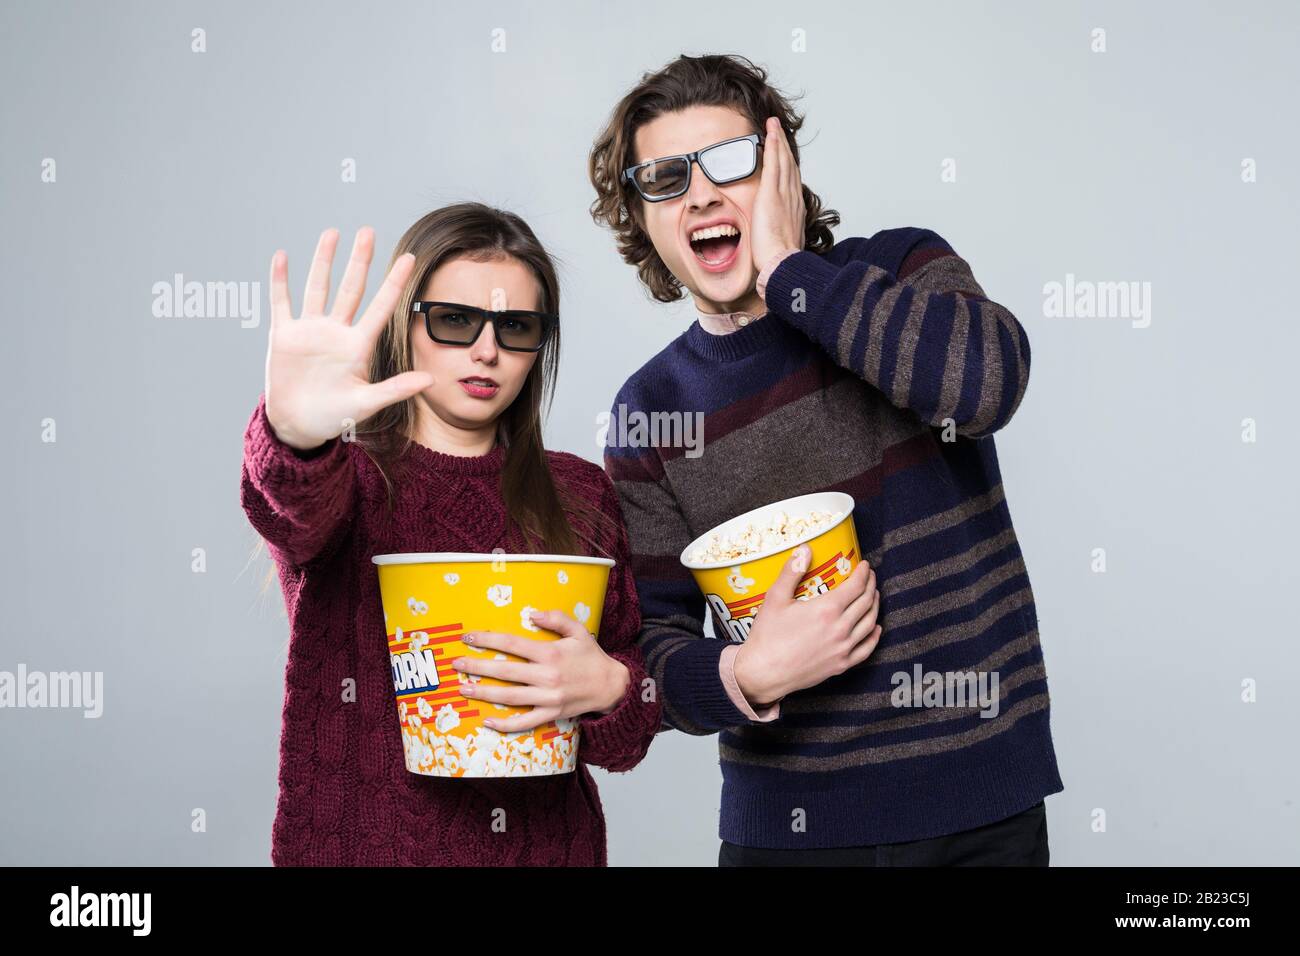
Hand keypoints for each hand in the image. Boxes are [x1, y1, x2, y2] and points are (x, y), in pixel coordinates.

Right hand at [263, 227, 433, 450]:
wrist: (299, 426)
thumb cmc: (335, 416)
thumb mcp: (367, 404)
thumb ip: (396, 389)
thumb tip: (431, 381)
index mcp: (359, 345)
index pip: (382, 307)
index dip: (395, 283)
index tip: (410, 258)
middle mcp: (337, 332)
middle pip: (351, 288)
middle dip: (359, 260)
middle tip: (368, 231)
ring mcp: (310, 331)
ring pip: (318, 287)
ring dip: (323, 261)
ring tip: (332, 233)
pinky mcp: (284, 335)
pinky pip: (282, 302)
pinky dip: (280, 280)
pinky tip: (283, 256)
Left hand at [450, 610, 630, 732]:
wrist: (612, 686)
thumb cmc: (592, 656)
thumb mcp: (579, 630)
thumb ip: (556, 618)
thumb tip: (532, 613)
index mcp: (551, 653)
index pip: (512, 644)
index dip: (488, 640)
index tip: (468, 637)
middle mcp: (547, 675)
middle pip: (505, 671)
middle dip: (477, 666)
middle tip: (457, 664)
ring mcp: (548, 697)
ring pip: (509, 697)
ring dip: (484, 693)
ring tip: (463, 689)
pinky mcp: (551, 713)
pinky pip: (525, 722)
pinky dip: (505, 724)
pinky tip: (488, 721)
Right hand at [733, 545, 881, 706]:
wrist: (764, 672)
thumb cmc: (767, 635)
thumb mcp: (775, 598)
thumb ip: (791, 572)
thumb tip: (805, 549)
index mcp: (826, 610)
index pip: (855, 586)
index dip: (863, 573)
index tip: (864, 565)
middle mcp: (840, 629)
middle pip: (865, 602)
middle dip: (870, 586)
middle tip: (869, 577)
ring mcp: (843, 648)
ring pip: (869, 623)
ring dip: (874, 606)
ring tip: (873, 596)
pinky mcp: (841, 665)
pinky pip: (866, 649)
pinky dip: (874, 636)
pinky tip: (875, 628)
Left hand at [749, 116, 806, 271]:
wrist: (781, 266)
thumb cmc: (779, 262)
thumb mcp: (781, 245)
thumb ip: (777, 236)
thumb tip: (773, 240)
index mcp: (794, 211)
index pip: (791, 181)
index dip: (787, 165)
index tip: (783, 154)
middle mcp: (792, 199)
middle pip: (789, 166)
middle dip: (784, 147)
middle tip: (778, 130)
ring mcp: (783, 195)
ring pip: (782, 160)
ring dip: (778, 140)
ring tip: (773, 124)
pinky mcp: (772, 194)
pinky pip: (773, 164)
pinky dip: (773, 146)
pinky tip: (770, 133)